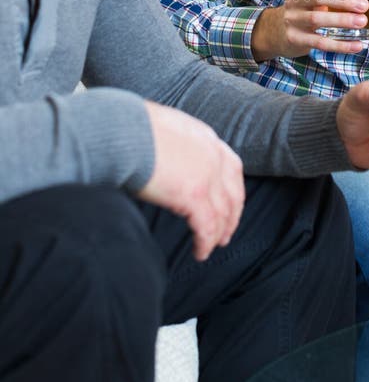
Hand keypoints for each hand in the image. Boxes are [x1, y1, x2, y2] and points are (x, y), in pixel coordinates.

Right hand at [138, 101, 244, 260]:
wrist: (122, 131)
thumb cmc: (130, 128)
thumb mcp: (164, 128)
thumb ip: (175, 145)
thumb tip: (163, 157)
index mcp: (206, 138)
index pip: (231, 166)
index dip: (232, 189)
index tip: (229, 204)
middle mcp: (213, 156)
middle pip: (233, 193)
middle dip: (231, 216)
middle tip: (225, 233)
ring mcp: (207, 176)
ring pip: (222, 213)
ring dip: (219, 233)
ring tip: (211, 247)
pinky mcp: (195, 195)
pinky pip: (207, 227)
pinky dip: (205, 243)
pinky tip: (200, 253)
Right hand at [251, 0, 368, 60]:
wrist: (275, 32)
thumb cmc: (303, 10)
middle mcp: (294, 1)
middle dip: (342, 0)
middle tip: (363, 5)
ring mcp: (293, 21)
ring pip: (317, 19)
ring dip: (342, 20)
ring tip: (362, 22)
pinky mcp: (296, 39)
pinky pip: (320, 43)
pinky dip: (340, 45)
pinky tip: (357, 45)